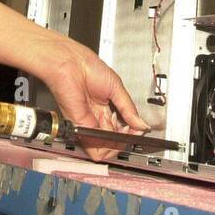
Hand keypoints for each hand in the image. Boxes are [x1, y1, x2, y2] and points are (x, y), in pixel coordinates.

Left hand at [38, 39, 150, 161]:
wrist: (71, 64)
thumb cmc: (86, 67)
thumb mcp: (117, 88)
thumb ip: (130, 109)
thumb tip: (143, 125)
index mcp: (104, 110)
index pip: (120, 132)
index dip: (131, 134)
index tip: (138, 128)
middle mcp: (96, 120)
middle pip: (113, 144)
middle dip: (125, 138)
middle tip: (128, 127)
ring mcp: (88, 126)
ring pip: (105, 151)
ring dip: (116, 138)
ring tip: (113, 119)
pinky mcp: (80, 129)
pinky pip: (96, 148)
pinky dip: (107, 139)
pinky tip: (107, 120)